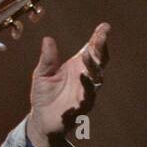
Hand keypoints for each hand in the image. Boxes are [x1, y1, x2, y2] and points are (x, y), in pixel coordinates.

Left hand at [27, 22, 110, 146]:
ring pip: (94, 83)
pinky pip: (84, 103)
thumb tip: (48, 39)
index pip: (93, 51)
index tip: (104, 27)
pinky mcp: (79, 110)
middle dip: (99, 53)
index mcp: (78, 67)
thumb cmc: (45, 94)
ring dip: (91, 73)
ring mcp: (85, 95)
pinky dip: (83, 94)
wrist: (41, 119)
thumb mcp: (42, 74)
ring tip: (86, 62)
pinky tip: (80, 85)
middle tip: (96, 42)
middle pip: (98, 65)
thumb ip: (47, 59)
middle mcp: (85, 79)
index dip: (100, 39)